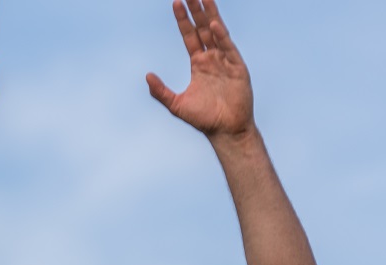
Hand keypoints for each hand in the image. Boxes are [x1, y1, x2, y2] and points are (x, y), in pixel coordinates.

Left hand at [146, 0, 253, 137]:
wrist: (226, 130)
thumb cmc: (204, 119)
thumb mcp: (176, 105)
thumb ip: (161, 91)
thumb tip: (147, 76)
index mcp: (199, 64)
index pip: (189, 36)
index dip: (183, 20)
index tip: (176, 2)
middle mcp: (212, 58)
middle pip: (202, 28)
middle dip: (196, 10)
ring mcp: (226, 61)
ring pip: (216, 33)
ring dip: (210, 15)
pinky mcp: (238, 68)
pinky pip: (228, 48)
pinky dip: (221, 36)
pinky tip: (213, 24)